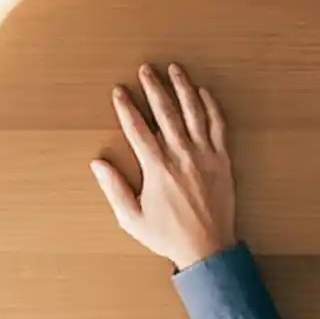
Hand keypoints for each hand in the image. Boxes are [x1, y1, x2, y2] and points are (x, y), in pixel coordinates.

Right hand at [91, 63, 237, 269]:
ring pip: (193, 112)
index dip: (126, 107)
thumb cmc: (167, 235)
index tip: (119, 91)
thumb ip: (114, 188)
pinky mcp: (222, 160)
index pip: (137, 128)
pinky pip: (218, 126)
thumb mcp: (132, 218)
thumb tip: (97, 163)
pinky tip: (204, 92)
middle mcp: (181, 155)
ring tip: (174, 69)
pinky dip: (211, 107)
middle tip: (146, 70)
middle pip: (165, 112)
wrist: (208, 248)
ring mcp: (204, 155)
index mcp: (157, 168)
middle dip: (153, 88)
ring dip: (182, 88)